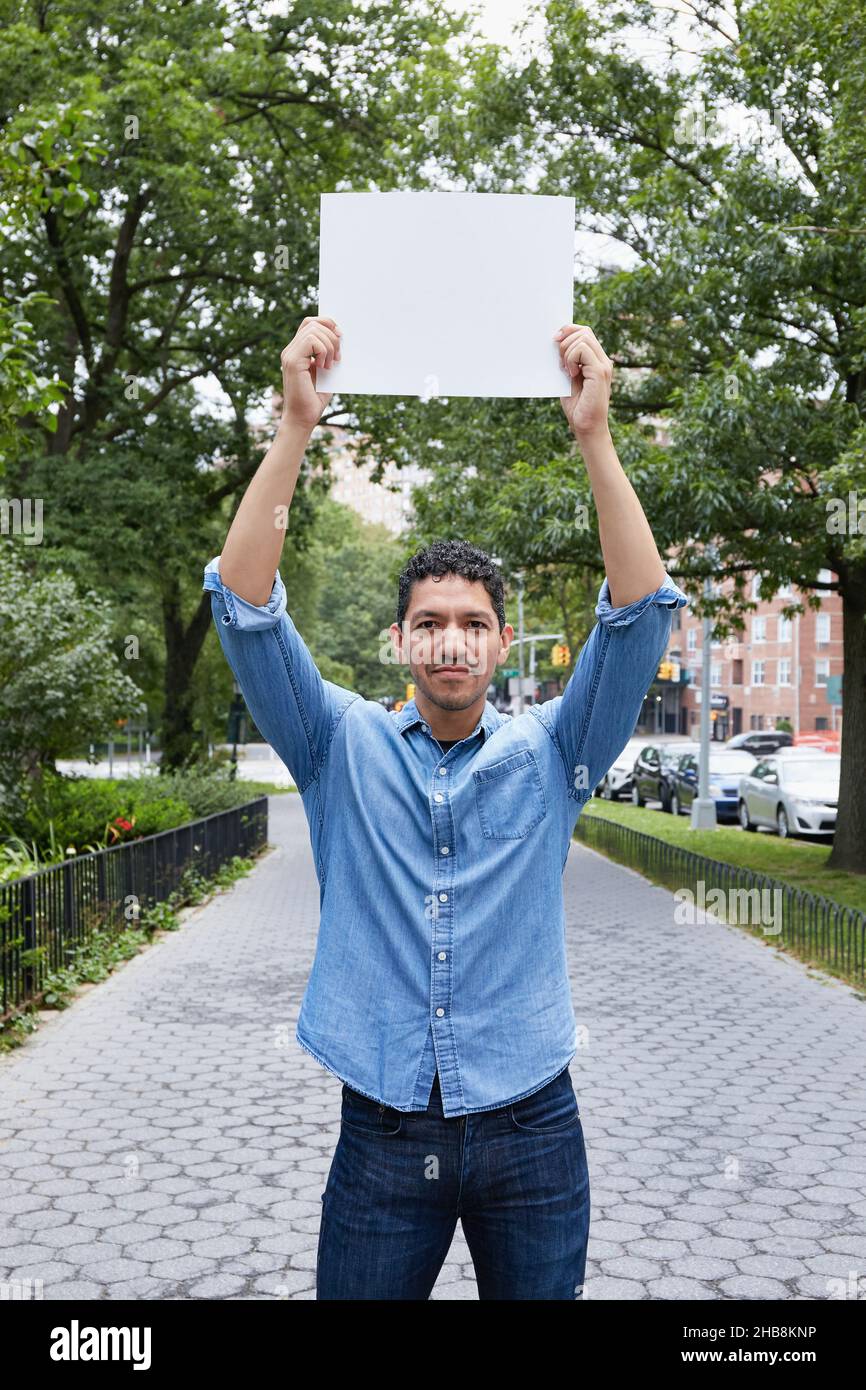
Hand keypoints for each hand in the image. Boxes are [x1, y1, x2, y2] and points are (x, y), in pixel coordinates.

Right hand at [279, 315, 341, 430]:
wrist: (303, 418)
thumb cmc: (315, 399)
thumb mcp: (327, 371)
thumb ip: (329, 354)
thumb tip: (341, 336)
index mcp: (298, 350)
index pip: (310, 323)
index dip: (327, 323)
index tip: (341, 336)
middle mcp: (290, 350)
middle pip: (313, 323)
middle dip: (332, 336)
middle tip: (338, 357)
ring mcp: (289, 355)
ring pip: (313, 331)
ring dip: (329, 346)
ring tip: (330, 365)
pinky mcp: (292, 361)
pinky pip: (311, 341)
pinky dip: (323, 351)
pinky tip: (324, 367)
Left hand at [555, 323, 612, 439]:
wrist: (586, 427)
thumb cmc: (577, 407)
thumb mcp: (568, 379)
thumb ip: (567, 361)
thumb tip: (556, 343)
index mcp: (596, 360)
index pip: (585, 332)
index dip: (568, 330)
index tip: (554, 339)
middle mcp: (603, 360)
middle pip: (584, 331)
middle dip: (565, 341)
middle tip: (559, 363)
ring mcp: (603, 365)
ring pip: (583, 338)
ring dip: (567, 352)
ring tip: (566, 371)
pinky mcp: (599, 371)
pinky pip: (582, 350)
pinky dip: (571, 359)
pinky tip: (571, 374)